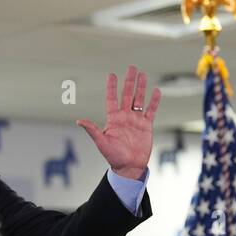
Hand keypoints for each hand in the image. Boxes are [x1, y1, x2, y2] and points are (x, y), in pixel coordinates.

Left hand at [77, 65, 159, 179]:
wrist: (129, 167)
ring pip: (139, 100)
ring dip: (141, 87)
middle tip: (131, 68)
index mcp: (113, 119)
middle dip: (129, 82)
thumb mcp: (101, 142)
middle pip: (127, 95)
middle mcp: (124, 117)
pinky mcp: (146, 126)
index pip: (112, 99)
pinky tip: (156, 91)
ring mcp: (136, 120)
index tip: (112, 74)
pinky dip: (154, 101)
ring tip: (143, 74)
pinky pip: (151, 111)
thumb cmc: (113, 156)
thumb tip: (79, 121)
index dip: (112, 87)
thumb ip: (92, 130)